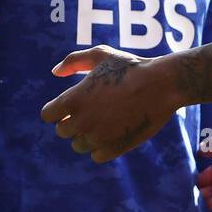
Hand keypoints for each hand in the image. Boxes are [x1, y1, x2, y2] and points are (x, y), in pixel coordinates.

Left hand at [41, 45, 180, 162]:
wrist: (163, 84)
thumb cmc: (132, 67)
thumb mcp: (102, 55)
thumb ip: (74, 61)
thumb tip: (55, 72)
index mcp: (73, 99)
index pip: (48, 115)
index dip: (59, 109)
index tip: (73, 105)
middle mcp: (81, 121)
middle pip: (63, 131)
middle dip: (74, 122)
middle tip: (95, 111)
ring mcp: (97, 137)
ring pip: (79, 145)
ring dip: (88, 136)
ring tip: (106, 121)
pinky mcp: (114, 148)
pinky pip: (97, 156)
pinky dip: (102, 147)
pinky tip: (114, 133)